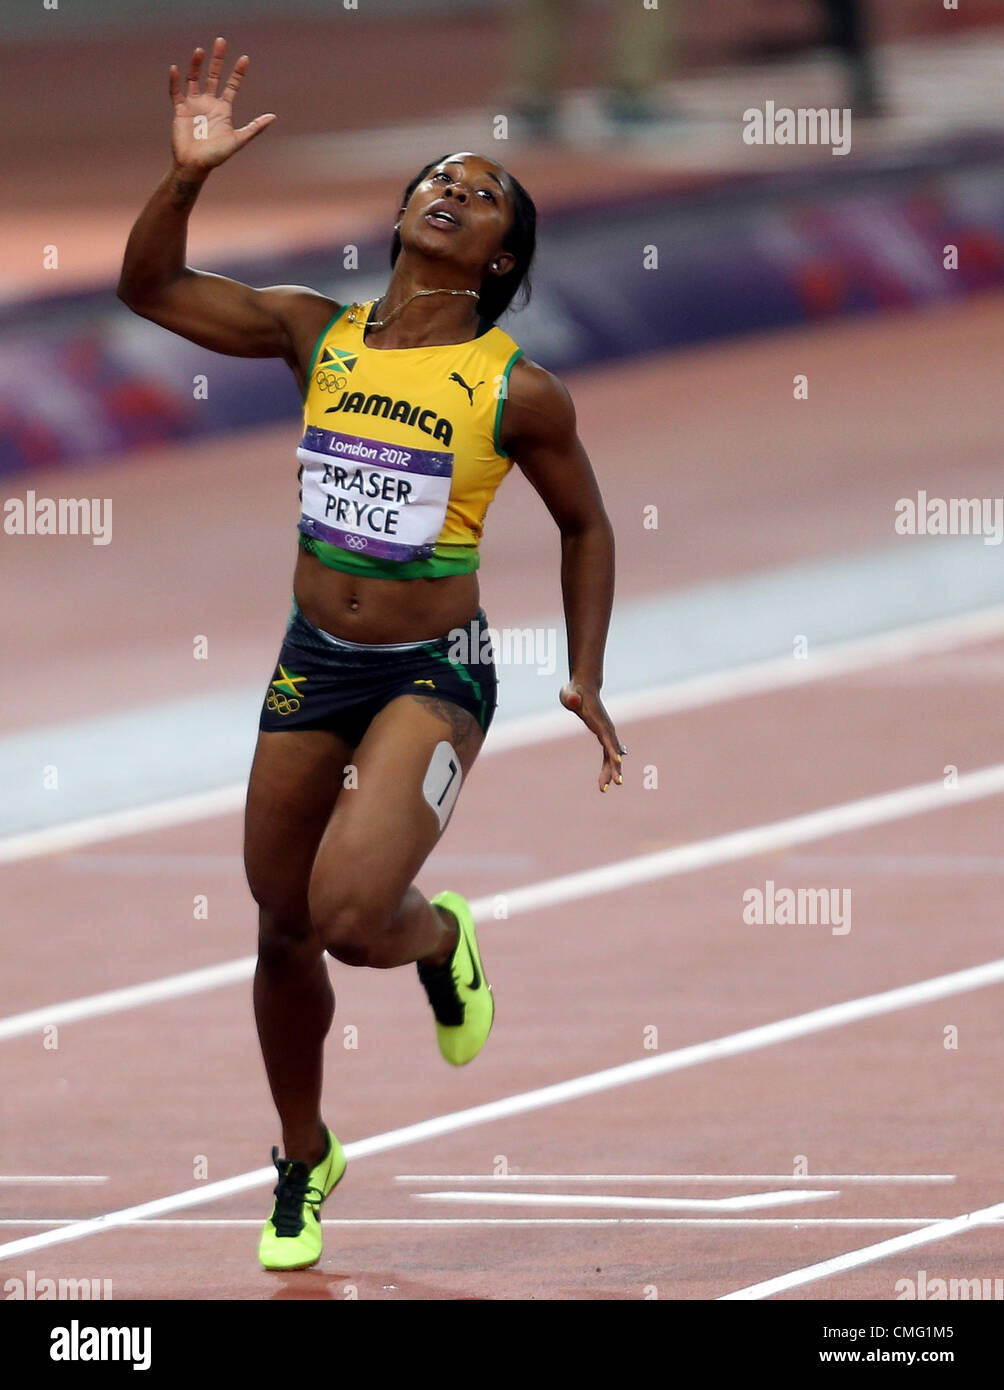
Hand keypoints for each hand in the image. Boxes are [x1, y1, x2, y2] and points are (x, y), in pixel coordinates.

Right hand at [168, 36, 274, 175]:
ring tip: (200, 50)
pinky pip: (176, 91)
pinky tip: (176, 69)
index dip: (238, 72)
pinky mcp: (180, 109)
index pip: (232, 85)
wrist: (194, 166)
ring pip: (195, 78)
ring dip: (197, 64)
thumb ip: (254, 128)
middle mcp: (209, 103)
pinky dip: (175, 81)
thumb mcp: (238, 140)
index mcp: (224, 109)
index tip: (245, 59)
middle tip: (222, 41)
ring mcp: (194, 104)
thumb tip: (273, 116)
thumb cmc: (216, 156)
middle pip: (214, 76)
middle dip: (218, 59)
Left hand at [559, 681, 625, 793]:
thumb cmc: (574, 691)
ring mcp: (606, 733)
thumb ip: (570, 697)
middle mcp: (607, 729)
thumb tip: (572, 699)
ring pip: (611, 755)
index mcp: (600, 722)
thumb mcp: (568, 693)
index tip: (618, 761)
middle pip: (613, 751)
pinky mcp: (603, 735)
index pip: (608, 738)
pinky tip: (606, 780)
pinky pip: (607, 754)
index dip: (613, 749)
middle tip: (617, 783)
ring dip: (611, 771)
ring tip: (605, 788)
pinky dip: (608, 766)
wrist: (583, 688)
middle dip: (615, 767)